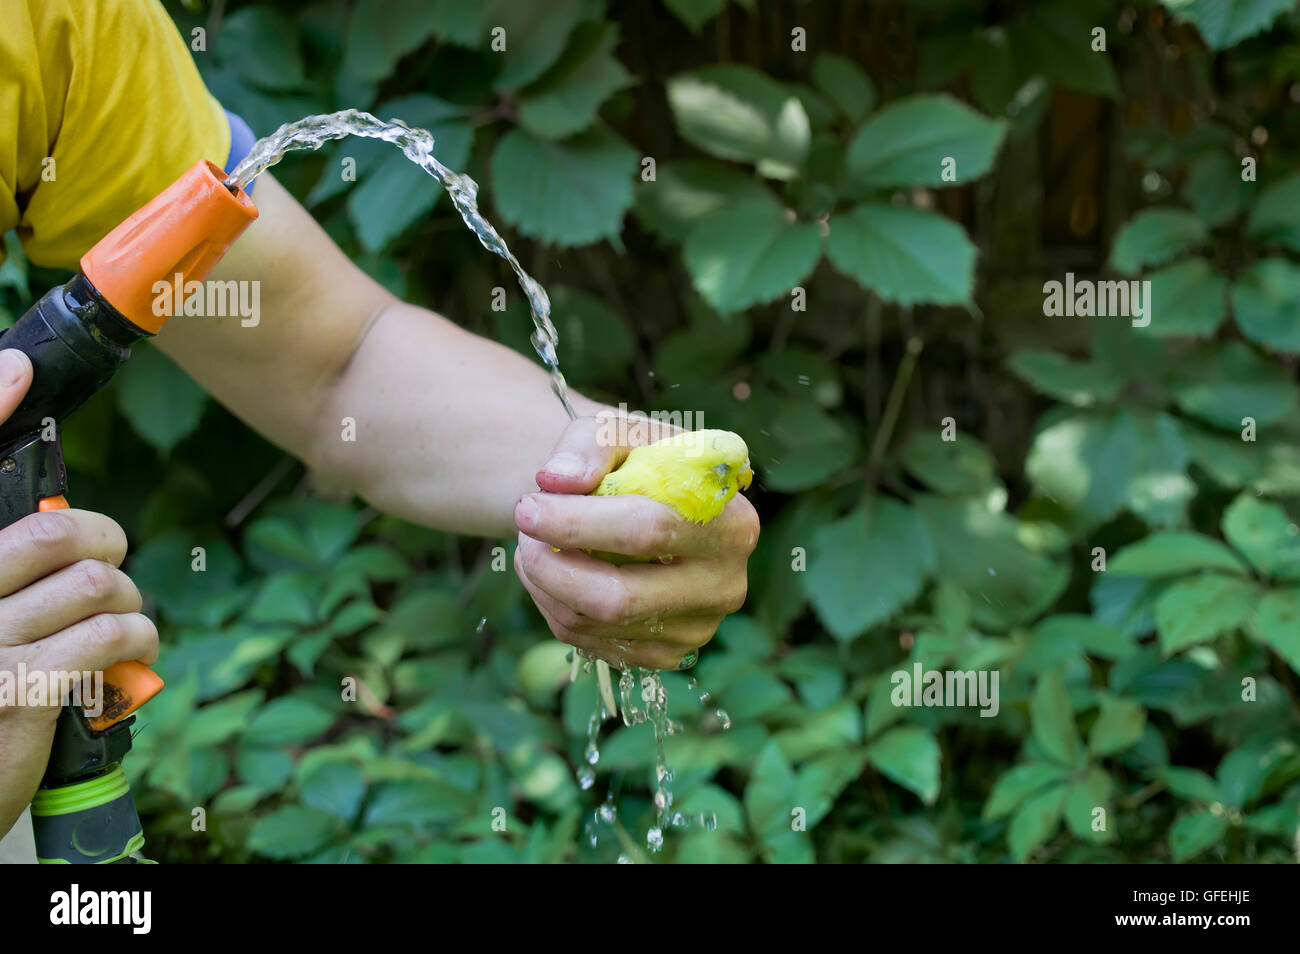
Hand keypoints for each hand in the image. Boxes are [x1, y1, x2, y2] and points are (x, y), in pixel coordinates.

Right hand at [0, 349, 157, 836]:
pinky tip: (123, 657)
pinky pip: (109, 636)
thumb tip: (63, 520)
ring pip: (96, 584)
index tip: (18, 368)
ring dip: (126, 603)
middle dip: (104, 542)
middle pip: (56, 532)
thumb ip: (14, 566)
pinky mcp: (19, 693)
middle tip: (108, 564)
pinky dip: (134, 641)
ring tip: (114, 625)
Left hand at [512, 416, 758, 670]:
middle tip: (522, 536)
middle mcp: (725, 584)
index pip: (651, 531)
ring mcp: (698, 628)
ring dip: (545, 584)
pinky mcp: (668, 655)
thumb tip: (557, 480)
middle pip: (621, 598)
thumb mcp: (619, 432)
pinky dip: (556, 606)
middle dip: (552, 567)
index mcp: (732, 523)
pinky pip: (589, 642)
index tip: (526, 508)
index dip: (579, 523)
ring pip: (595, 624)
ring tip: (534, 545)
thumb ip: (590, 443)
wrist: (644, 504)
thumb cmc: (634, 463)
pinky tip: (556, 573)